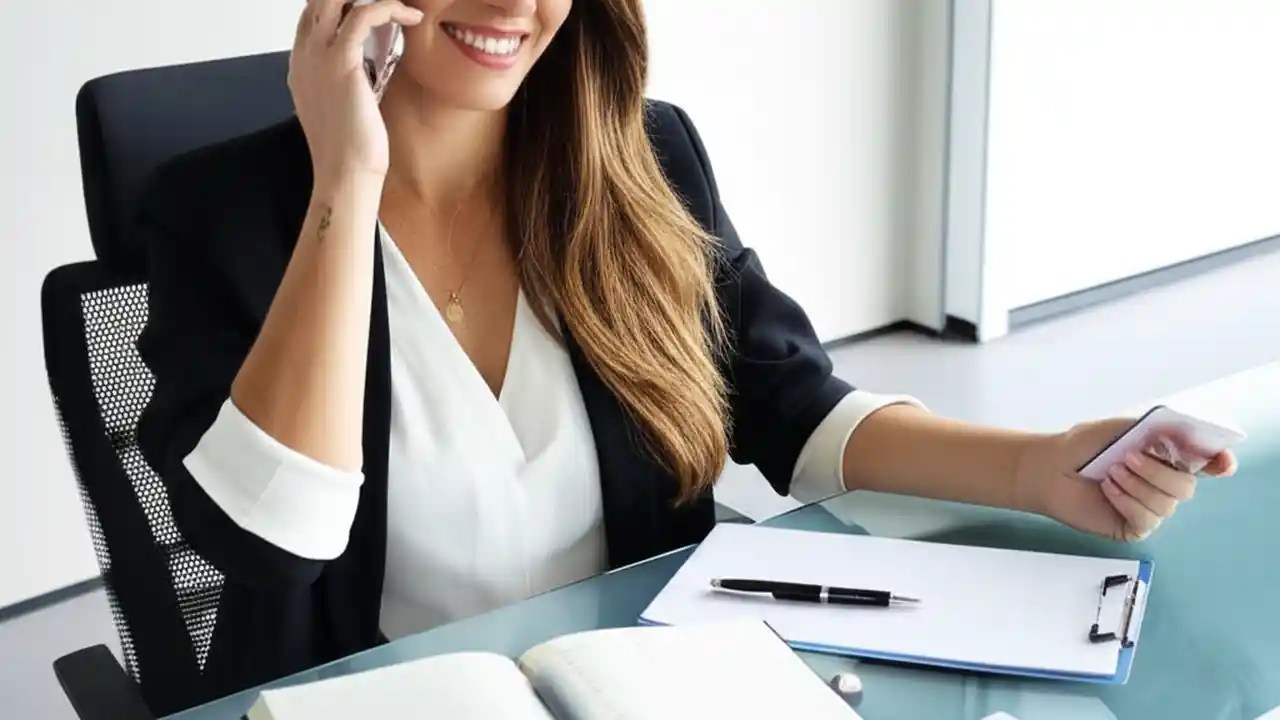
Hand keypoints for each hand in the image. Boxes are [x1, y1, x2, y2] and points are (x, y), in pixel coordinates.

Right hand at [289, 0, 423, 184]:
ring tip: (402, 8)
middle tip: (388, 6)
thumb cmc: (350, 148)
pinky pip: (363, 13)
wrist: (345, 172)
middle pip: (319, 0)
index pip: (313, 14)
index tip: (376, 10)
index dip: (342, 4)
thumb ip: (344, 81)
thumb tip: (365, 70)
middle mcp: (305, 55)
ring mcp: (318, 56)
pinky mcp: (341, 61)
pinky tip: (411, 18)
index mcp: (302, 65)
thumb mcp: (341, 106)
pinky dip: (390, 8)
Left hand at [1019, 418, 1237, 541]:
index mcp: (1167, 458)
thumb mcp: (1120, 428)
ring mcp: (1149, 508)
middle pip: (1186, 487)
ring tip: (1110, 472)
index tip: (1220, 461)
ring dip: (1137, 485)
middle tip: (1127, 458)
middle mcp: (1163, 485)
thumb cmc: (1083, 446)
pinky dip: (1126, 501)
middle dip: (1158, 471)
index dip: (1219, 463)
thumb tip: (1187, 432)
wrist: (1049, 467)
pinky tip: (1107, 490)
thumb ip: (1155, 429)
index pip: (1206, 464)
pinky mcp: (1133, 527)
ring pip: (1166, 504)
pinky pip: (1146, 520)